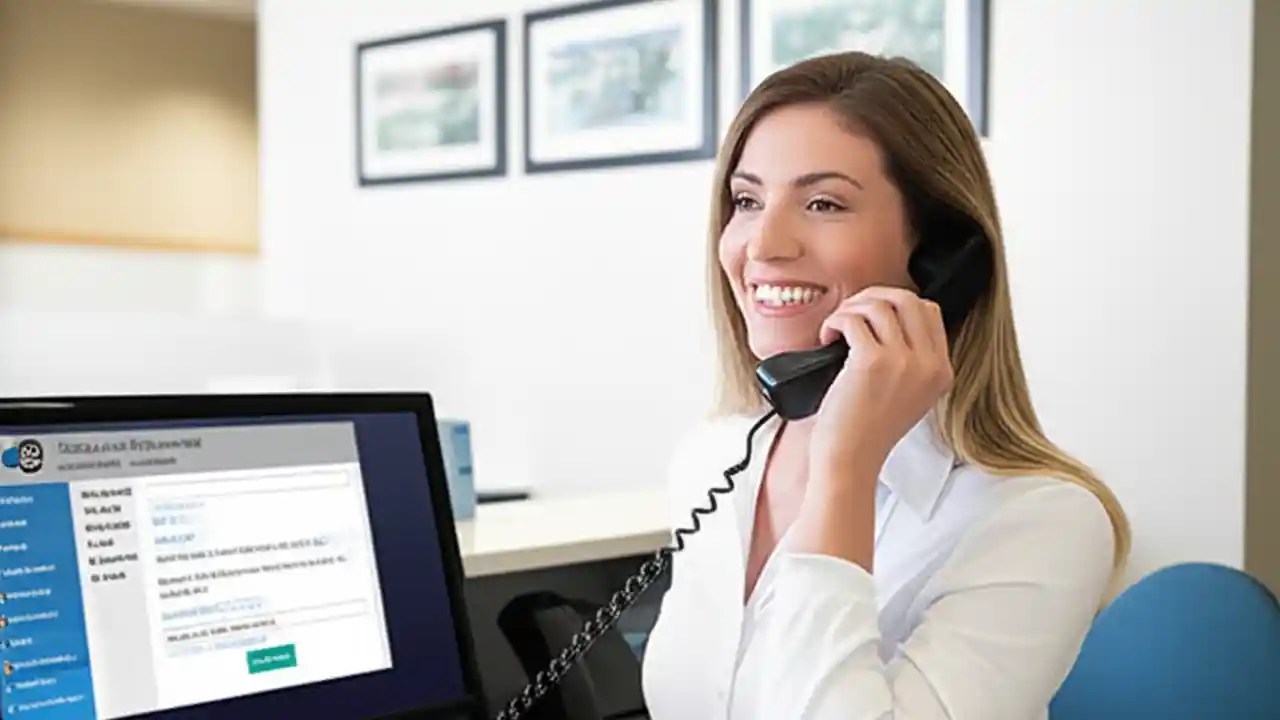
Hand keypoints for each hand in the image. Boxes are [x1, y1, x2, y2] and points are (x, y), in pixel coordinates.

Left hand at [809, 286, 953, 476]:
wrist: (850, 460)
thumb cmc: (867, 430)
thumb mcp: (908, 395)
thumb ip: (911, 360)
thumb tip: (885, 316)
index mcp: (941, 371)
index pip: (929, 311)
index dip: (897, 304)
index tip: (872, 316)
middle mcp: (928, 364)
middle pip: (907, 299)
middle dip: (874, 298)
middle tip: (851, 315)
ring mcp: (903, 362)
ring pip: (878, 305)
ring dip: (850, 310)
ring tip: (836, 329)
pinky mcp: (872, 362)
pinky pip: (852, 320)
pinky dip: (834, 322)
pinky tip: (827, 338)